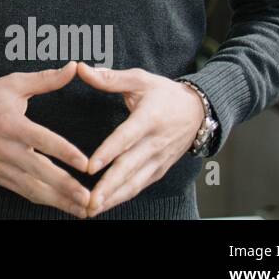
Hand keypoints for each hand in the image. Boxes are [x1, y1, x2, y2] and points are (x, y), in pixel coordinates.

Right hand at [0, 60, 92, 217]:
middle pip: (39, 171)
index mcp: (10, 124)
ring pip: (33, 189)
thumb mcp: (14, 83)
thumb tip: (74, 68)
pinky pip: (25, 192)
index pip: (41, 140)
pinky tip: (64, 206)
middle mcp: (5, 148)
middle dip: (65, 187)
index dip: (64, 152)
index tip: (86, 164)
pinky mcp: (0, 176)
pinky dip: (45, 201)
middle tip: (89, 198)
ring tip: (83, 210)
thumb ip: (46, 79)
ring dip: (59, 201)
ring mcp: (1, 166)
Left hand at [76, 62, 205, 217]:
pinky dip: (124, 197)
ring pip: (135, 182)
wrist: (198, 111)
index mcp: (149, 119)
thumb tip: (80, 68)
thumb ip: (109, 78)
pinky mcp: (160, 169)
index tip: (90, 167)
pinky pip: (140, 185)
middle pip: (129, 168)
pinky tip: (106, 204)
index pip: (126, 138)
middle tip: (88, 200)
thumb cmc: (164, 93)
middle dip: (108, 186)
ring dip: (114, 197)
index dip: (108, 153)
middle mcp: (155, 143)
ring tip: (92, 209)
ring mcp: (159, 159)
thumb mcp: (140, 79)